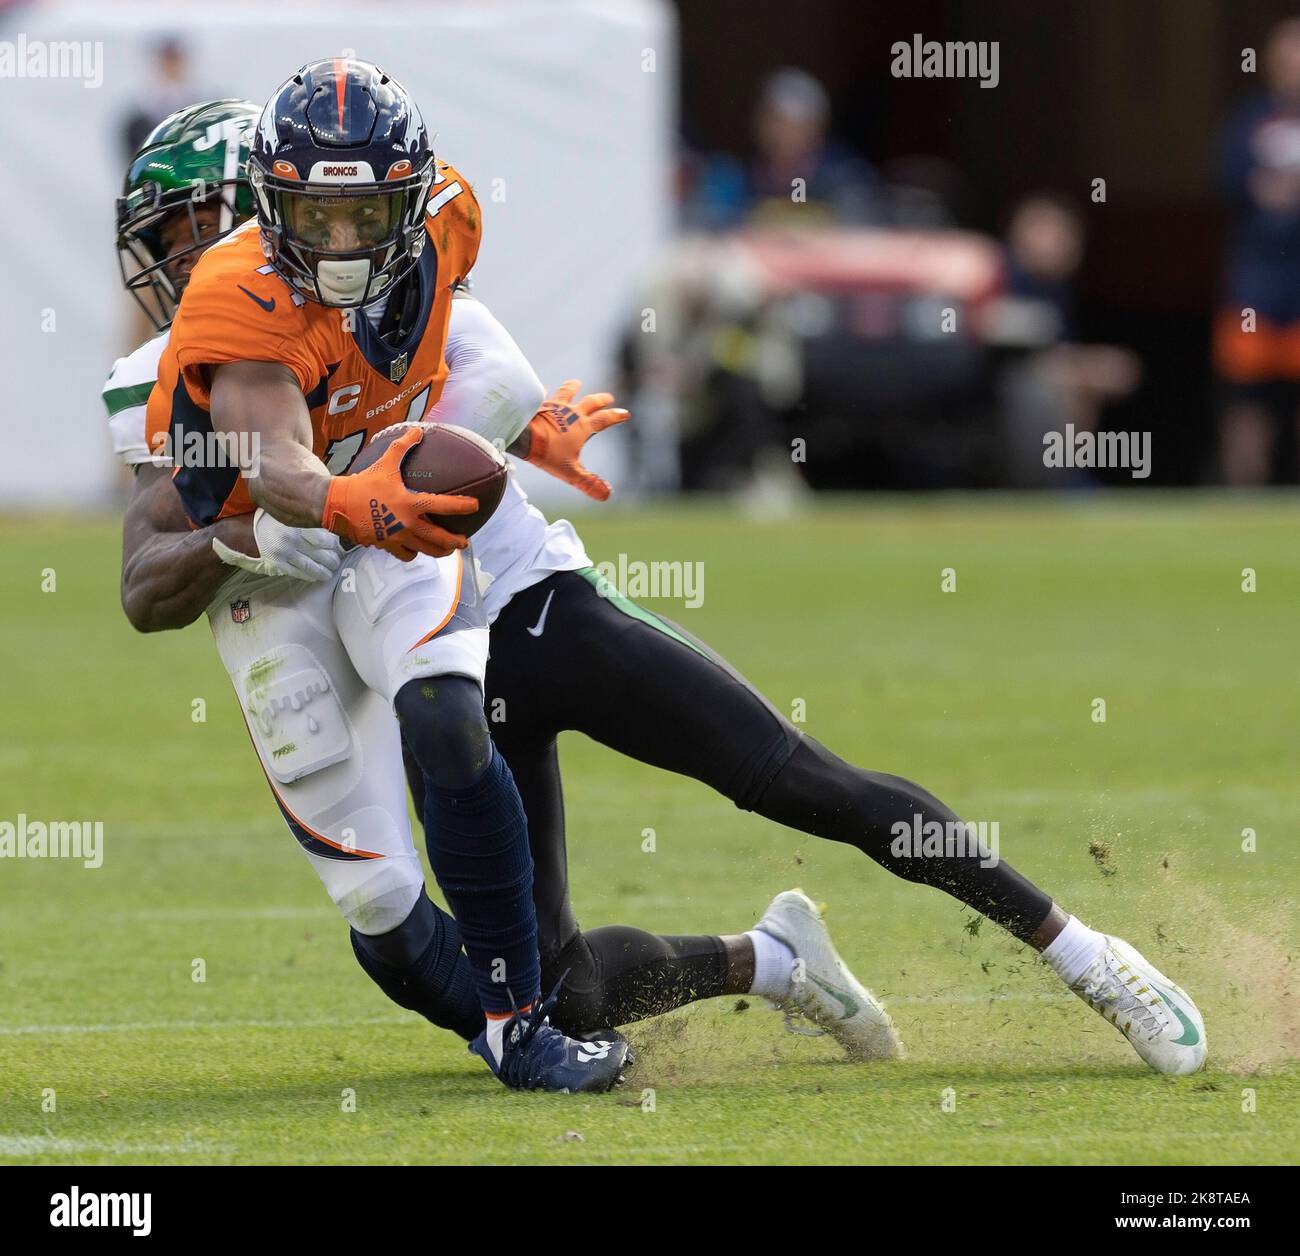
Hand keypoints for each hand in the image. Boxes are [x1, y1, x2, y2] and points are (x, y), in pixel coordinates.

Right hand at [212, 508, 343, 581]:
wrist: (238, 531)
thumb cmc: (265, 521)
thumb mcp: (285, 514)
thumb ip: (304, 520)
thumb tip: (327, 529)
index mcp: (298, 523)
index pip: (326, 538)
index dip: (335, 545)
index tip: (339, 548)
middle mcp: (293, 537)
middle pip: (323, 553)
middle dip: (333, 560)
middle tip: (337, 562)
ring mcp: (285, 552)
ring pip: (312, 565)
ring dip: (324, 571)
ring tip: (330, 573)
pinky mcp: (277, 563)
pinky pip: (298, 572)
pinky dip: (309, 576)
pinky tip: (316, 577)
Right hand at [321, 426, 477, 560]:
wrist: (337, 504)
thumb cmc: (363, 483)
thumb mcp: (384, 463)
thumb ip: (402, 446)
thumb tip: (418, 430)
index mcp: (410, 503)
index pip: (443, 505)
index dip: (462, 506)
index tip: (475, 506)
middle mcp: (407, 524)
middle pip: (438, 539)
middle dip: (455, 542)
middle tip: (465, 542)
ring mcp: (397, 538)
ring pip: (425, 550)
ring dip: (439, 551)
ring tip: (446, 550)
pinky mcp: (386, 546)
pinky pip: (406, 555)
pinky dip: (413, 553)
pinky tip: (416, 548)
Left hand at [526, 379, 628, 500]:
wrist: (522, 435)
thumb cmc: (547, 453)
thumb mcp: (570, 471)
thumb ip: (588, 483)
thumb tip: (607, 495)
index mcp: (582, 427)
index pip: (604, 420)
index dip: (616, 417)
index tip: (626, 414)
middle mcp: (571, 413)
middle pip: (590, 402)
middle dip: (601, 400)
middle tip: (608, 397)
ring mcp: (554, 406)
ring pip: (567, 393)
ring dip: (573, 388)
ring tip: (576, 383)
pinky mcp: (539, 405)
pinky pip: (543, 396)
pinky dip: (545, 394)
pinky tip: (543, 390)